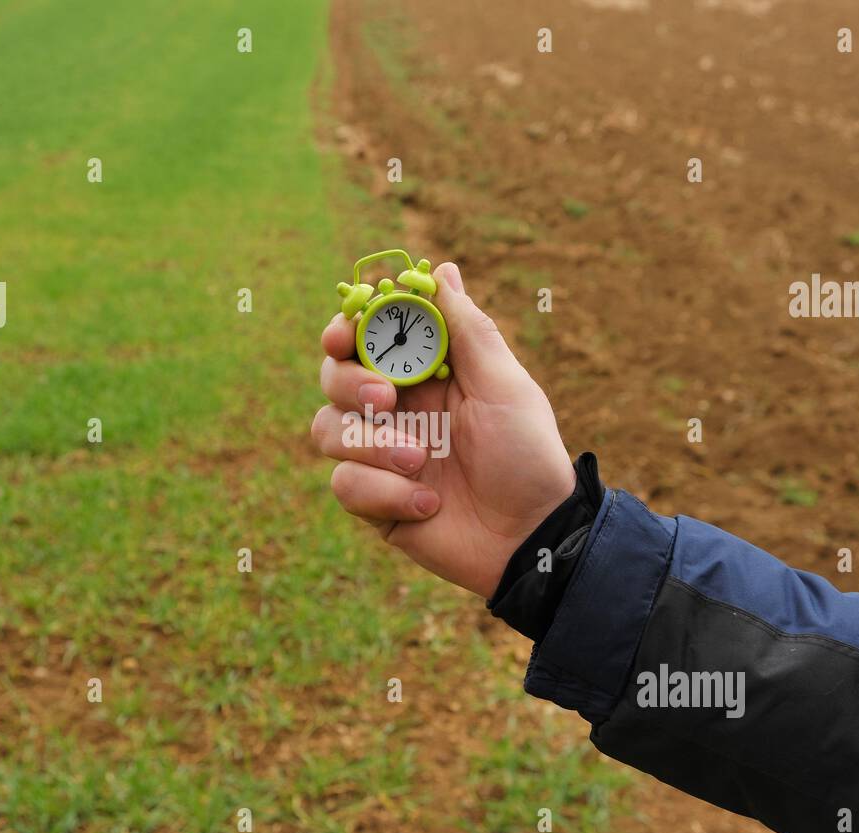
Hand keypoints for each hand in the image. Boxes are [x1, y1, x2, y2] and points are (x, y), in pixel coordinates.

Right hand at [311, 262, 575, 598]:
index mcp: (424, 373)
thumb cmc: (526, 456)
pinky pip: (344, 483)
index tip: (345, 333)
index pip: (365, 336)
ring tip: (419, 462)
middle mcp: (395, 409)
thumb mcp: (504, 385)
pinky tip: (430, 505)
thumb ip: (467, 328)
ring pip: (328, 430)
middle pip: (333, 377)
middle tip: (386, 400)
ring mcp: (378, 455)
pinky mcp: (373, 501)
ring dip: (369, 444)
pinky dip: (383, 492)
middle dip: (350, 384)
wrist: (531, 537)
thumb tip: (439, 270)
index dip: (345, 328)